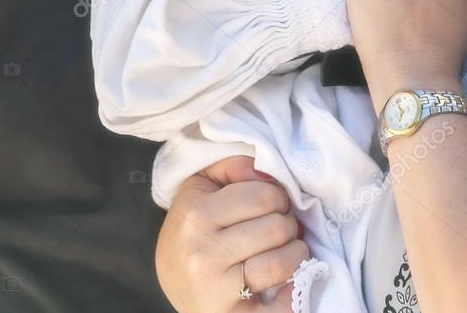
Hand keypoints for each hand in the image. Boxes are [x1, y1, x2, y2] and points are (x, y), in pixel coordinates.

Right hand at [156, 156, 307, 312]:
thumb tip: (270, 174)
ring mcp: (214, 287)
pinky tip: (291, 284)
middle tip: (280, 227)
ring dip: (295, 254)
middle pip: (276, 228)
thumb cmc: (193, 225)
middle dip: (288, 224)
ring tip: (287, 250)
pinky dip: (291, 296)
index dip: (278, 197)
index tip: (274, 204)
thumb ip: (235, 167)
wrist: (171, 277)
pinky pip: (275, 309)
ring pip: (279, 263)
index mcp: (197, 213)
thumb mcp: (203, 184)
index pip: (264, 196)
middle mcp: (202, 251)